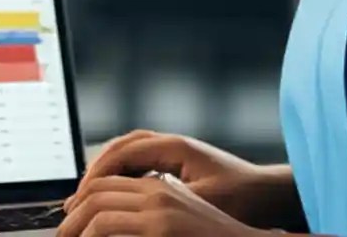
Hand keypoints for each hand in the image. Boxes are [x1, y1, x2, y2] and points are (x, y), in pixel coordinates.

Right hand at [67, 130, 292, 227]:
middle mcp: (172, 143)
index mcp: (174, 147)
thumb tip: (133, 202)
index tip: (81, 197)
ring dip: (106, 171)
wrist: (271, 193)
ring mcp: (174, 150)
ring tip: (87, 196)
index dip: (97, 175)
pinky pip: (139, 161)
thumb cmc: (244, 199)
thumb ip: (165, 199)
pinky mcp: (178, 162)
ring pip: (128, 152)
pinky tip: (113, 196)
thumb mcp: (203, 203)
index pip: (123, 153)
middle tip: (76, 199)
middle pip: (120, 147)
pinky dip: (121, 174)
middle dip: (94, 171)